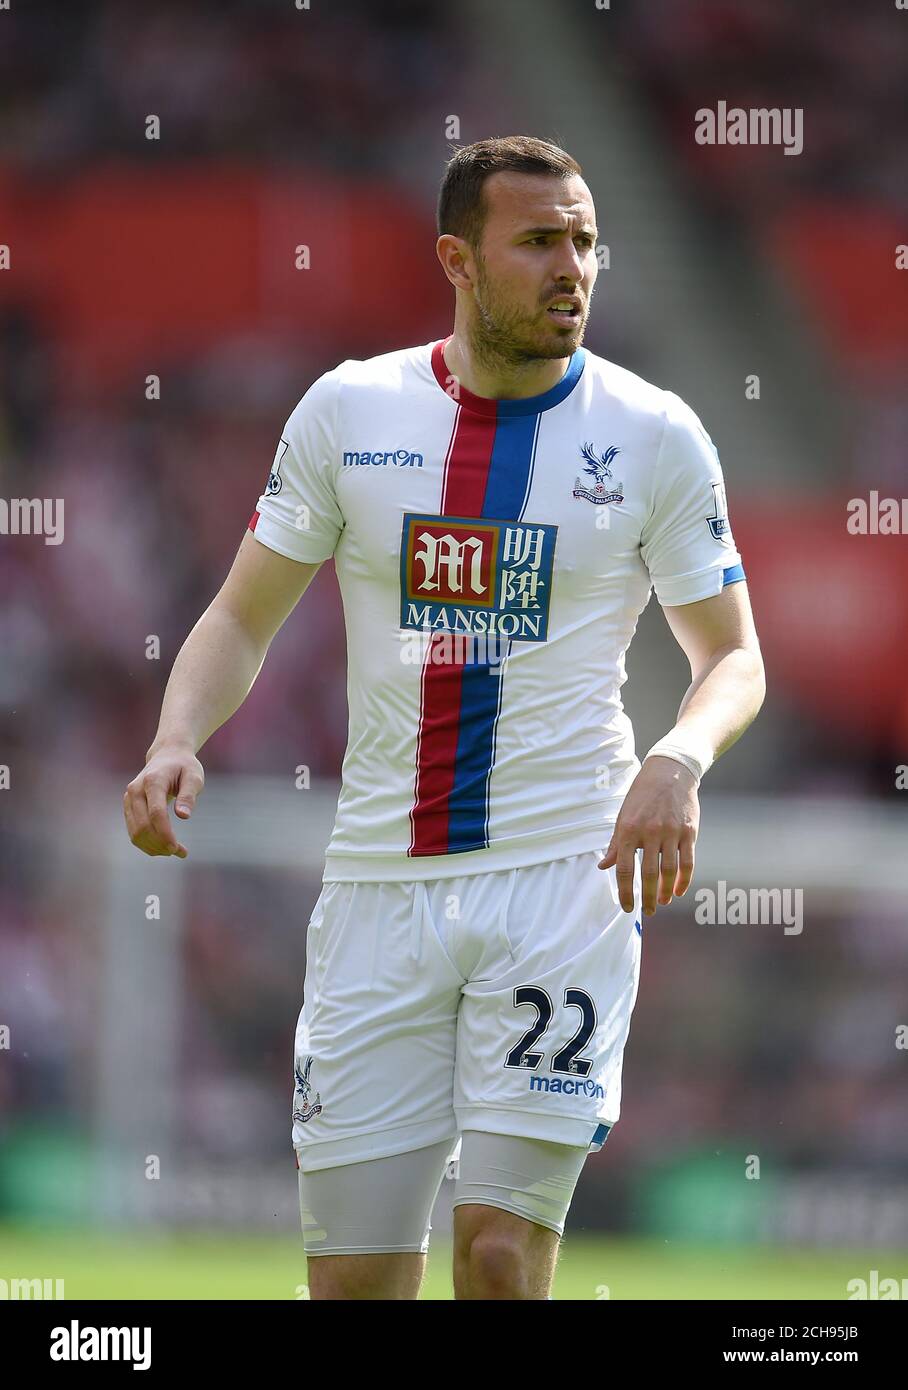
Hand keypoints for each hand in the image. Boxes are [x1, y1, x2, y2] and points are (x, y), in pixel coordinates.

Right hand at [123, 743, 204, 857]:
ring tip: (175, 851)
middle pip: (143, 826)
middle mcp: (135, 790)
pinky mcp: (128, 806)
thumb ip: (189, 795)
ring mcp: (129, 798)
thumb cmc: (184, 767)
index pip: (156, 813)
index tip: (177, 848)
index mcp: (153, 780)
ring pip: (135, 832)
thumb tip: (183, 816)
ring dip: (153, 847)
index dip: (165, 834)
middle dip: (160, 844)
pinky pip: (133, 831)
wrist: (167, 755)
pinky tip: (164, 847)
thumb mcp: (194, 776)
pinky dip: (147, 843)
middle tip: (180, 852)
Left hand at [598, 756, 698, 915]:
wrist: (670, 772)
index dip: (626, 892)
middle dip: (648, 897)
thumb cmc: (642, 796)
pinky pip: (688, 862)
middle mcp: (650, 832)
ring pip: (669, 871)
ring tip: (662, 902)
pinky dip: (684, 880)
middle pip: (649, 874)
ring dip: (666, 892)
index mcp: (628, 830)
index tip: (627, 907)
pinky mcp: (689, 831)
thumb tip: (603, 866)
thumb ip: (616, 844)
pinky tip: (679, 890)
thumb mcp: (623, 816)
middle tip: (647, 911)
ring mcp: (671, 832)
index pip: (625, 869)